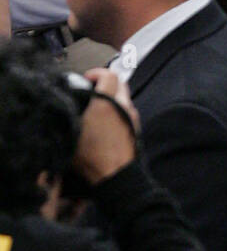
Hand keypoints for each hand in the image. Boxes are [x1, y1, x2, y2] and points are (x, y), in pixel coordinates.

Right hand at [70, 68, 139, 183]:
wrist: (115, 177)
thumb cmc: (93, 160)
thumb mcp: (71, 133)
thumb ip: (70, 113)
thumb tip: (67, 104)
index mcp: (106, 103)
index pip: (109, 75)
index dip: (97, 73)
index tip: (87, 79)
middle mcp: (122, 106)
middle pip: (120, 82)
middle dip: (106, 82)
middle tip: (93, 90)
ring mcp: (131, 117)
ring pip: (124, 97)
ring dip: (112, 97)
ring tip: (97, 108)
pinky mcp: (135, 128)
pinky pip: (127, 111)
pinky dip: (118, 111)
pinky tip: (106, 123)